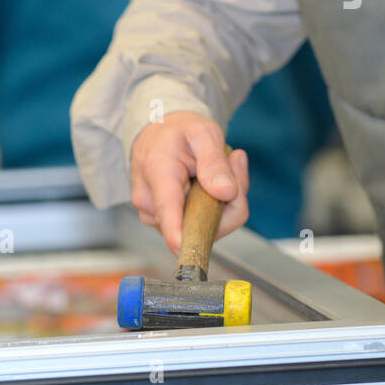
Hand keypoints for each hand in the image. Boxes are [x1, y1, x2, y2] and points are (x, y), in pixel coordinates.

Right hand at [129, 111, 249, 255]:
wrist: (158, 133)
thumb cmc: (178, 132)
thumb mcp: (203, 133)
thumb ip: (215, 162)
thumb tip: (226, 192)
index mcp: (158, 175)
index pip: (168, 215)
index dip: (180, 238)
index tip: (188, 252)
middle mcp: (151, 204)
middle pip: (198, 225)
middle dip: (227, 203)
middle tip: (232, 165)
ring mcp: (156, 217)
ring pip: (201, 228)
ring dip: (220, 205)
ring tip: (216, 171)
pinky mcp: (164, 223)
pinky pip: (198, 226)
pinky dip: (212, 209)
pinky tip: (209, 185)